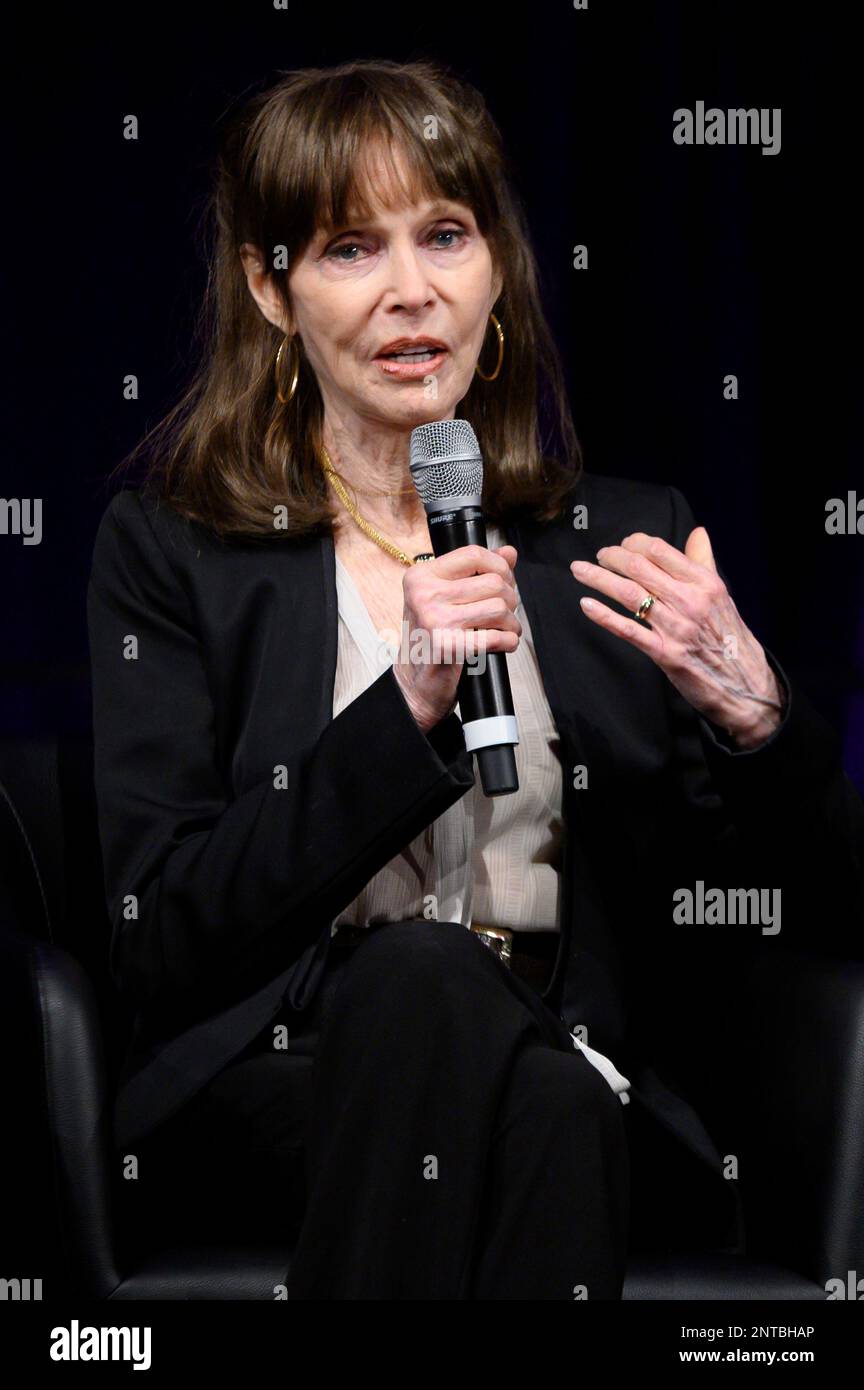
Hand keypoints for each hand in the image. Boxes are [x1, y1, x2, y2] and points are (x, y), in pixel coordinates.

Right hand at [393, 544, 521, 732]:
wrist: (414, 682)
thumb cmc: (430, 639)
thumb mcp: (445, 598)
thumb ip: (476, 573)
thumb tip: (509, 553)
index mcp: (421, 577)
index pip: (473, 554)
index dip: (499, 565)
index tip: (506, 580)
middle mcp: (424, 595)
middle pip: (492, 582)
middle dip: (510, 598)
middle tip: (505, 611)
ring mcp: (435, 620)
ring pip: (499, 607)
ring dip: (510, 622)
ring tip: (505, 629)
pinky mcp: (448, 646)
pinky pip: (496, 635)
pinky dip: (508, 641)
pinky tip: (504, 643)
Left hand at [570, 526, 785, 749]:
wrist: (744, 682)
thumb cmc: (730, 636)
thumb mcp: (721, 594)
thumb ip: (704, 562)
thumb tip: (698, 532)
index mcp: (704, 582)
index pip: (660, 550)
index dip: (634, 543)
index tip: (623, 545)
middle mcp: (689, 601)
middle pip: (639, 568)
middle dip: (612, 557)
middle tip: (599, 556)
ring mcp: (675, 627)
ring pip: (629, 595)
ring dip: (599, 579)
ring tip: (580, 570)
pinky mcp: (664, 653)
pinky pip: (628, 630)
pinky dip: (604, 615)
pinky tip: (587, 604)